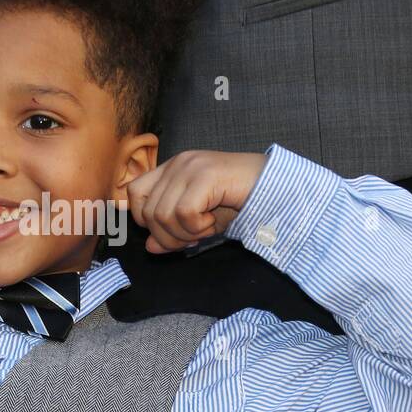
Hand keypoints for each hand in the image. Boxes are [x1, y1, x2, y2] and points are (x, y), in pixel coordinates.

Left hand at [126, 150, 266, 253]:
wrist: (277, 189)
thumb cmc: (240, 203)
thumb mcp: (200, 222)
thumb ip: (173, 232)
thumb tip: (150, 248)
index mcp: (172, 169)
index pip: (134, 193)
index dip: (145, 220)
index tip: (172, 232)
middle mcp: (178, 163)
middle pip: (146, 212)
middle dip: (169, 236)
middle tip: (196, 236)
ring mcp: (190, 166)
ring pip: (162, 215)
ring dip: (186, 233)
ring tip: (207, 228)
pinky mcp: (205, 175)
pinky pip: (184, 213)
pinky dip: (198, 227)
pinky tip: (214, 221)